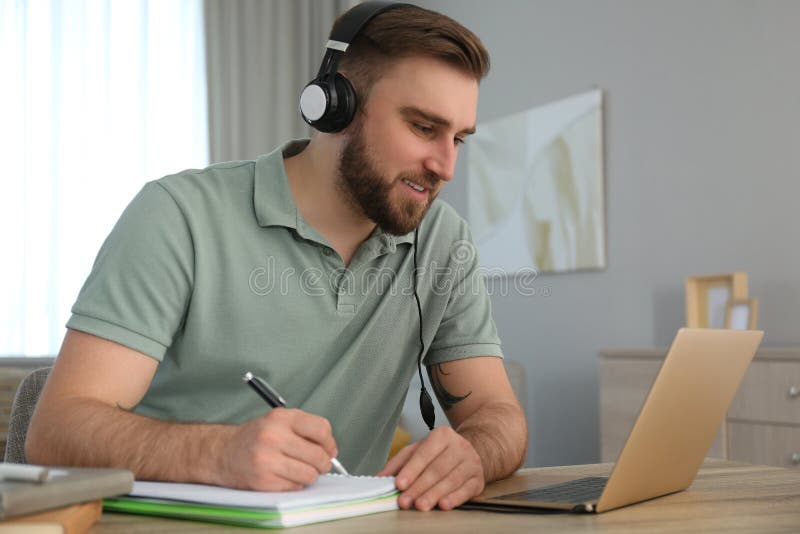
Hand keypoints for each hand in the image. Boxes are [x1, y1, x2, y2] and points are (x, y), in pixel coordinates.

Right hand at [218, 408, 336, 490]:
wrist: (223, 452)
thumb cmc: (255, 438)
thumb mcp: (279, 421)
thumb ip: (306, 429)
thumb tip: (331, 450)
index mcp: (281, 417)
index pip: (321, 429)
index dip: (329, 442)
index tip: (329, 450)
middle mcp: (273, 436)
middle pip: (318, 455)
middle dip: (323, 463)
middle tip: (318, 464)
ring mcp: (267, 459)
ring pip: (309, 474)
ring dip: (309, 475)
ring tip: (299, 470)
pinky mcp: (263, 480)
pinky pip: (295, 486)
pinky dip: (295, 484)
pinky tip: (284, 476)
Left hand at [377, 427, 483, 510]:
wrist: (469, 452)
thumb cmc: (440, 453)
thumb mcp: (418, 450)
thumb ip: (399, 462)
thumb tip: (381, 477)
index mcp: (442, 435)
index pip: (424, 453)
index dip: (411, 470)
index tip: (400, 484)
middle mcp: (459, 446)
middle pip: (436, 469)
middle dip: (419, 487)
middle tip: (405, 501)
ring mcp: (471, 462)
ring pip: (450, 480)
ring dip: (433, 494)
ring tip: (420, 505)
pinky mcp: (478, 479)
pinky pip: (466, 490)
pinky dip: (454, 498)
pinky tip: (443, 505)